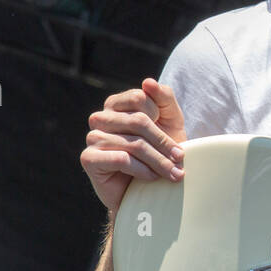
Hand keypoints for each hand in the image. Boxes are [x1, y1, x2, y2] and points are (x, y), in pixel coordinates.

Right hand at [80, 78, 186, 217]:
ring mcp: (92, 137)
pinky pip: (121, 159)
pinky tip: (152, 178)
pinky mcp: (89, 158)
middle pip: (138, 121)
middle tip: (181, 159)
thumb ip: (163, 98)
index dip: (159, 115)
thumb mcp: (170, 121)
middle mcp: (100, 118)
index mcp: (117, 104)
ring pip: (134, 144)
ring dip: (159, 161)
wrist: (148, 188)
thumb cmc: (161, 151)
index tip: (174, 131)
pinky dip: (143, 170)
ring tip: (175, 174)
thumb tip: (148, 82)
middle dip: (165, 142)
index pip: (139, 97)